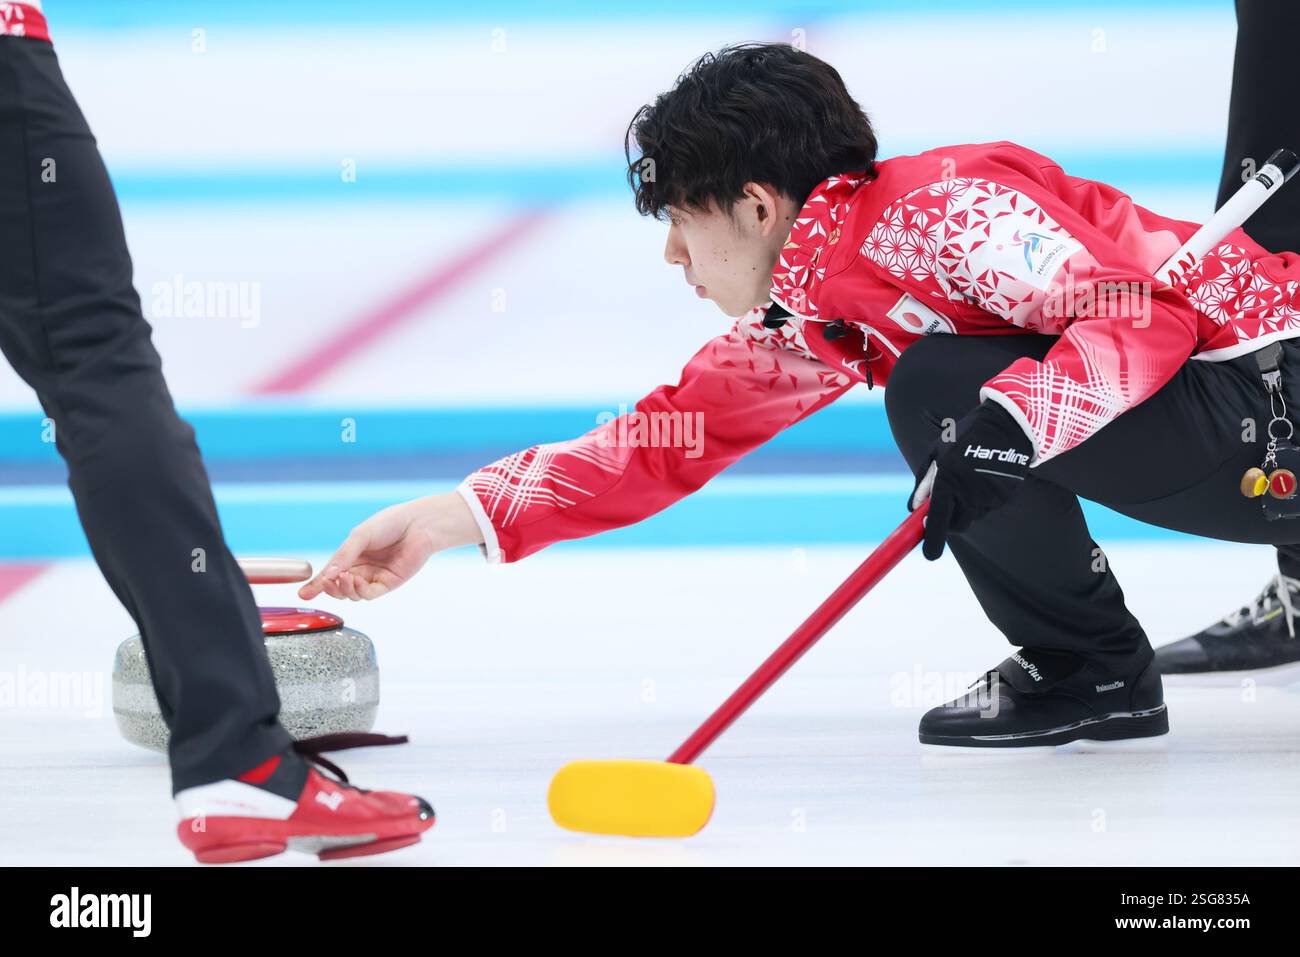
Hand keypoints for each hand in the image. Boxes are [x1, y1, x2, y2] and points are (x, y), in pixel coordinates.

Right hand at [298, 492, 483, 600]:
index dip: (316, 585)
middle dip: (330, 588)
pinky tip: (356, 581)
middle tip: (327, 582)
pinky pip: (369, 594)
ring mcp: (374, 577)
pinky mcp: (388, 583)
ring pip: (352, 594)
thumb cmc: (390, 524)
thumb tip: (329, 574)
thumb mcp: (361, 536)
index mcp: (352, 556)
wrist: (418, 524)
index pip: (331, 573)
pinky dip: (359, 591)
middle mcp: (362, 568)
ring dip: (344, 589)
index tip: (302, 594)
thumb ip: (345, 555)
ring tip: (345, 578)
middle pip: (339, 587)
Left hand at [910, 401, 1032, 560]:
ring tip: (971, 473)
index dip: (933, 540)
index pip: (938, 520)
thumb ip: (923, 483)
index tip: (929, 555)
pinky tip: (986, 474)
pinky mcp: (1005, 496)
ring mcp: (989, 495)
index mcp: (947, 480)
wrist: (1007, 425)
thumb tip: (913, 509)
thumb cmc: (964, 437)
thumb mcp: (936, 452)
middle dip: (950, 521)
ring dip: (968, 504)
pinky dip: (984, 497)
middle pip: (957, 525)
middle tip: (949, 502)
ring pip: (974, 514)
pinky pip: (989, 506)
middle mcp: (968, 492)